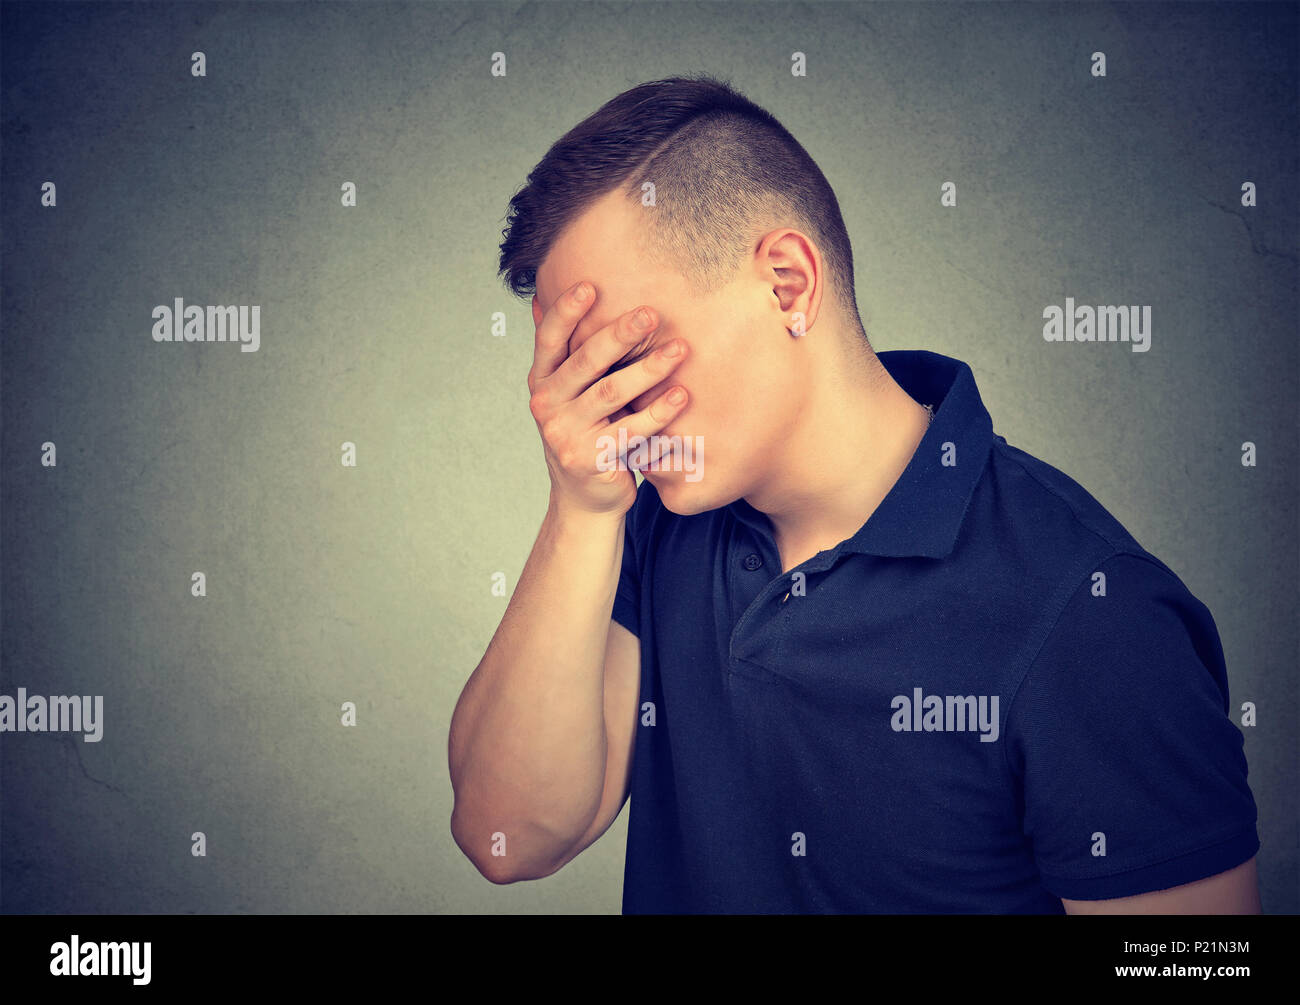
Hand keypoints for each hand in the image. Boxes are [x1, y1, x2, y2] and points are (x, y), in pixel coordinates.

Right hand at [528, 280, 688, 517]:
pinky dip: (658, 412)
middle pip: (585, 362)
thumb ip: (562, 352)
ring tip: (680, 350)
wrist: (585, 498)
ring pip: (612, 393)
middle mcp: (547, 405)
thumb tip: (543, 295)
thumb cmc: (584, 433)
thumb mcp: (565, 393)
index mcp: (541, 382)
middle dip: (619, 334)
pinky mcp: (590, 459)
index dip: (566, 312)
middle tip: (652, 314)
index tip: (591, 285)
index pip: (548, 339)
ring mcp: (566, 434)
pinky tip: (682, 396)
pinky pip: (631, 429)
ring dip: (649, 369)